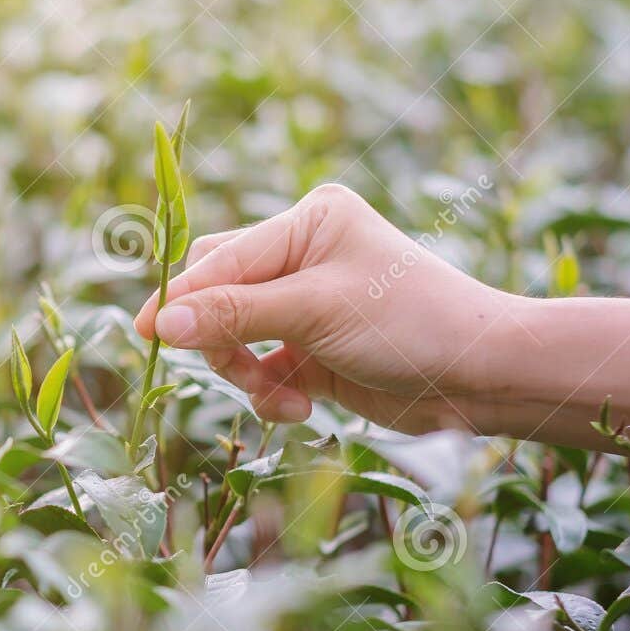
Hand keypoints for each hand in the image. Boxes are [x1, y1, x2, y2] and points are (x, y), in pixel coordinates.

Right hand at [133, 184, 516, 430]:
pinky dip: (271, 393)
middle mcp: (304, 256)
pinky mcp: (315, 350)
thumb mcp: (315, 312)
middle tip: (237, 370)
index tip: (148, 334)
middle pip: (218, 294)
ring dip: (247, 373)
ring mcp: (308, 305)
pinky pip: (261, 369)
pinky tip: (302, 408)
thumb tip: (160, 323)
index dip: (182, 299)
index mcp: (308, 222)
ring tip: (280, 396)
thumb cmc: (410, 323)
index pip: (220, 258)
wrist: (481, 378)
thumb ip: (234, 315)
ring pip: (233, 338)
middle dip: (220, 339)